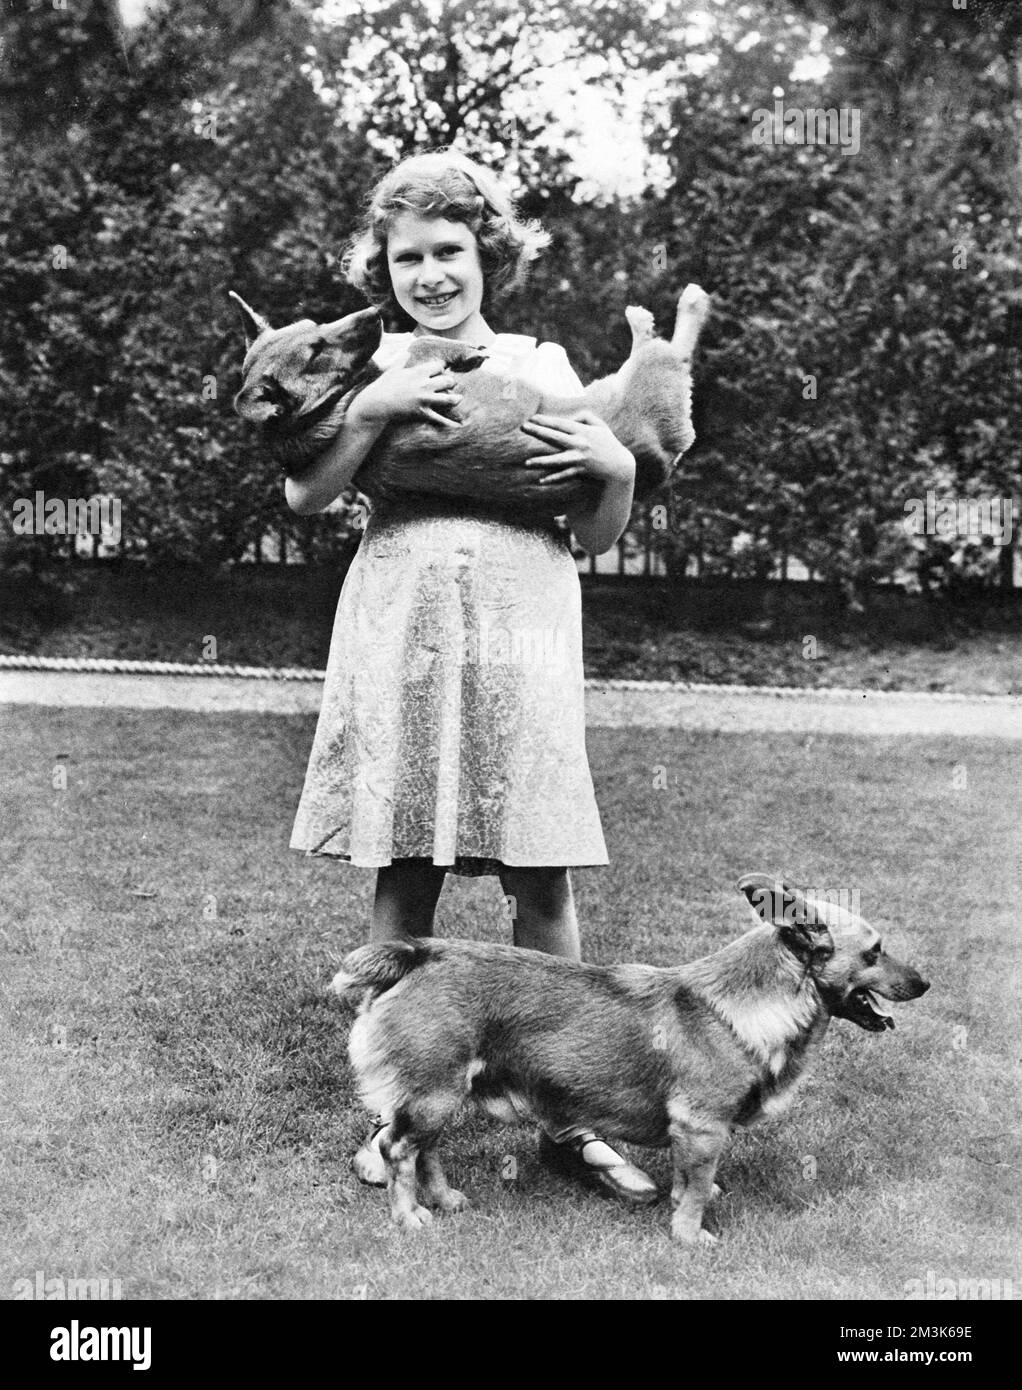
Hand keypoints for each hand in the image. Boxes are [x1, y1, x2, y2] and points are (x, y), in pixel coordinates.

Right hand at [349, 360, 464, 429]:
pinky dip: (448, 423)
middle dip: (450, 383)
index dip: (441, 368)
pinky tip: (457, 426)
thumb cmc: (383, 386)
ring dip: (455, 399)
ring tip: (458, 399)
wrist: (376, 404)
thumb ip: (402, 361)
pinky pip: (438, 418)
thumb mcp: (392, 370)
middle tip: (448, 385)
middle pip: (447, 381)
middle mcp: (424, 384)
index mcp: (418, 372)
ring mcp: (424, 399)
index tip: (440, 371)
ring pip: (448, 399)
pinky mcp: (422, 412)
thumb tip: (406, 352)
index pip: (439, 365)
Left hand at [519, 410, 635, 487]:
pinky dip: (553, 478)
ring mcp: (579, 459)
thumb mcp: (600, 426)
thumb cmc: (608, 443)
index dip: (546, 420)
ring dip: (541, 461)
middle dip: (538, 432)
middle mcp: (579, 444)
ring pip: (557, 460)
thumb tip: (570, 417)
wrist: (619, 465)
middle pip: (555, 437)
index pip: (560, 423)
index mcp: (582, 431)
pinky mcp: (580, 471)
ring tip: (527, 462)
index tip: (532, 418)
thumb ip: (585, 416)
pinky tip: (541, 480)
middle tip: (523, 427)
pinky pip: (564, 475)